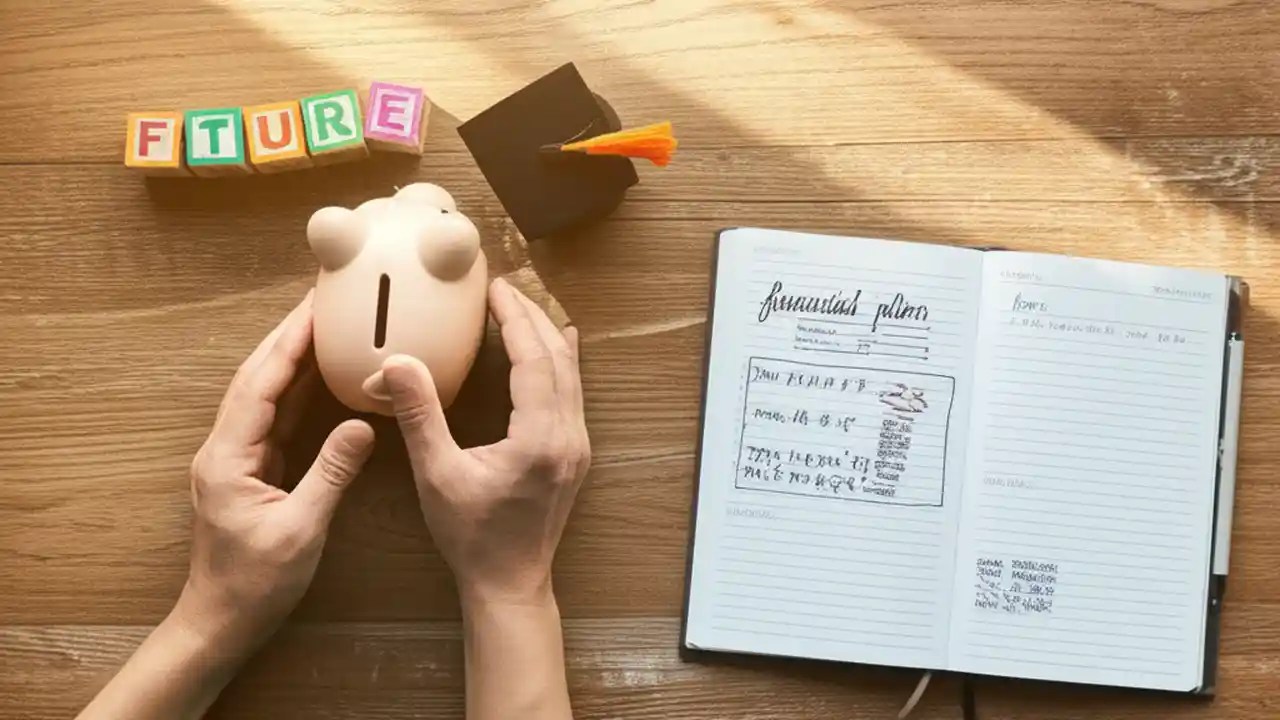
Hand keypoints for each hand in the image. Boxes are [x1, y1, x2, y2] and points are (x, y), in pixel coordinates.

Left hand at [179, 291, 375, 652]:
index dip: (288, 343)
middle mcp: (225, 448)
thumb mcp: (301, 530)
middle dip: (289, 336)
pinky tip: (321, 375)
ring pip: (265, 394)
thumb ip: (331, 473)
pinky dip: (299, 391)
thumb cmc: (254, 584)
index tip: (314, 307)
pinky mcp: (251, 470)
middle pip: (257, 378)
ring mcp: (236, 458)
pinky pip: (276, 418)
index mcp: (228, 457)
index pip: (261, 385)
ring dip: (292, 358)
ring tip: (325, 325)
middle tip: (321, 299)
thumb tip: (362, 425)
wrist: (220, 622)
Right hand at [379, 277, 589, 606]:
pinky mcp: (575, 454)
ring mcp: (578, 446)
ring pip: (571, 375)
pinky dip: (560, 363)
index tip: (495, 288)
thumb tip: (396, 363)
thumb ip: (420, 415)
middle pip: (560, 359)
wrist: (510, 582)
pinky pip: (574, 394)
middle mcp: (569, 437)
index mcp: (539, 439)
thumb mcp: (437, 475)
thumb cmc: (471, 536)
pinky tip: (556, 346)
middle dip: (534, 318)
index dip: (515, 318)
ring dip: (548, 337)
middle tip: (505, 288)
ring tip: (523, 308)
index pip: (535, 359)